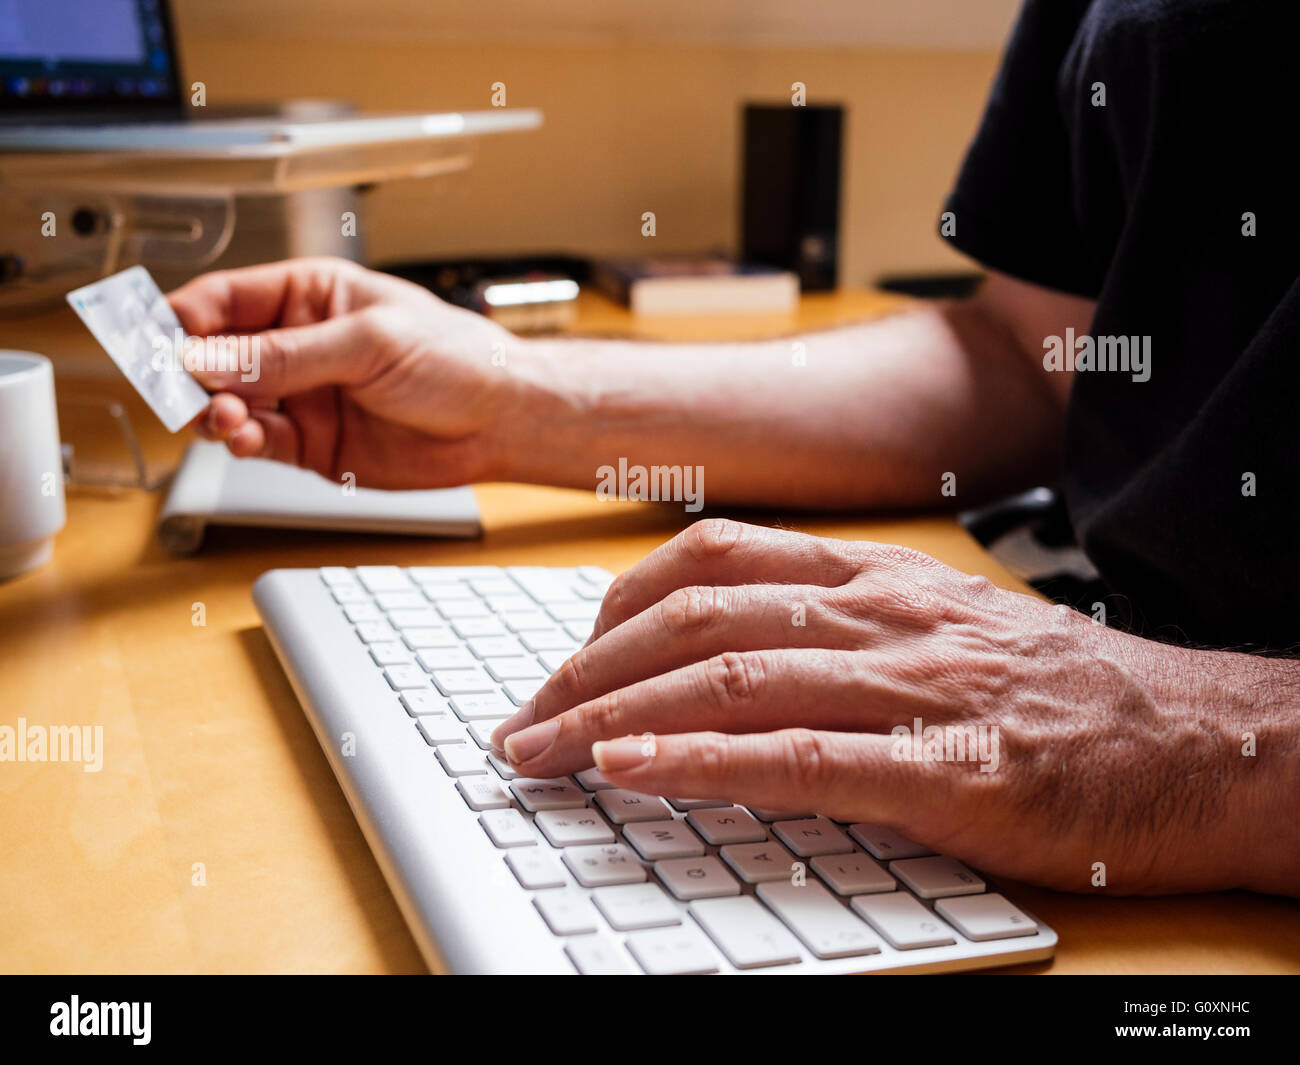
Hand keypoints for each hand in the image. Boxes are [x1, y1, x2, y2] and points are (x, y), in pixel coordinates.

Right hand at [169, 257, 529, 488]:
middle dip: (191, 373)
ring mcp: (303, 396)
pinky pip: (259, 442)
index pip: (224, 300)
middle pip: (215, 355)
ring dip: (215, 412)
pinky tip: (245, 439)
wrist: (502, 419)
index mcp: (310, 296)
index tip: (158, 341)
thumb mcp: (370, 342)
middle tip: (181, 389)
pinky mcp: (313, 444)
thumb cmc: (457, 358)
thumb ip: (287, 356)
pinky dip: (243, 443)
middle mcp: (298, 345)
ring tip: (225, 419)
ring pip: (229, 404)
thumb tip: (210, 358)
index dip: (184, 319)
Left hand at [492, 519, 1282, 894]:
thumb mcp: (933, 622)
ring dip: (613, 717)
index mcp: (871, 575)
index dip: (617, 602)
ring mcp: (909, 686)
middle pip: (694, 620)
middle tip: (524, 723)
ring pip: (727, 681)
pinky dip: (700, 764)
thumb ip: (833, 626)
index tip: (568, 655)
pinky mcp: (943, 771)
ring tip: (540, 754)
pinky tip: (631, 773)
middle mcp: (878, 613)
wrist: (1185, 738)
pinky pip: (798, 758)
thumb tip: (722, 660)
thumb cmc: (1049, 687)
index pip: (712, 559)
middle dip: (587, 671)